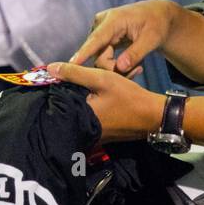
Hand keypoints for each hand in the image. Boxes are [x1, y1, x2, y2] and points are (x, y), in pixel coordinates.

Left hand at [46, 62, 162, 141]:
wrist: (153, 116)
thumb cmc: (128, 97)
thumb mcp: (102, 79)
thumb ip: (76, 73)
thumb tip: (50, 68)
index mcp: (79, 116)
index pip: (58, 101)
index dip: (58, 87)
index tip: (59, 78)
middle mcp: (82, 129)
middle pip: (68, 109)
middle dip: (70, 95)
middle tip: (74, 82)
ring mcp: (93, 135)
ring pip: (80, 113)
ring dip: (81, 101)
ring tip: (88, 90)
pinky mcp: (102, 135)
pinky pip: (90, 119)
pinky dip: (91, 109)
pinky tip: (98, 99)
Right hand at [70, 0, 176, 75]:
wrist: (157, 15)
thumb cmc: (156, 24)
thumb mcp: (152, 39)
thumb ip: (136, 53)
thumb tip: (120, 67)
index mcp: (114, 19)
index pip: (96, 39)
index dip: (84, 53)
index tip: (71, 64)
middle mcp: (102, 23)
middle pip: (97, 53)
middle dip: (113, 67)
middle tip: (137, 70)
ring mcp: (100, 30)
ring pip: (99, 57)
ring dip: (115, 67)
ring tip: (138, 66)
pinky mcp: (101, 37)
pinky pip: (102, 56)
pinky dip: (115, 64)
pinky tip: (132, 64)